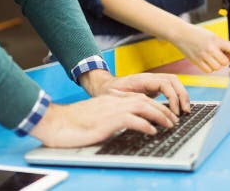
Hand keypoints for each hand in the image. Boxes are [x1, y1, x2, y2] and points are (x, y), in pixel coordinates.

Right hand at [30, 92, 178, 147]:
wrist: (57, 122)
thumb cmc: (73, 123)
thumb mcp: (95, 116)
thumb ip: (109, 116)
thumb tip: (120, 124)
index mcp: (111, 100)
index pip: (138, 98)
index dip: (154, 104)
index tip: (164, 113)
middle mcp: (114, 101)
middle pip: (144, 100)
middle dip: (162, 109)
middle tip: (173, 120)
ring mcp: (111, 109)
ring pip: (143, 107)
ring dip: (158, 115)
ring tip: (168, 125)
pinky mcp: (108, 120)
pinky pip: (132, 120)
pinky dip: (145, 124)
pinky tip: (152, 131)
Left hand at [94, 72, 190, 115]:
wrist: (105, 87)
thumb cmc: (109, 93)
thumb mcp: (116, 98)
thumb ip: (129, 102)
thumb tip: (141, 111)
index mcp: (142, 79)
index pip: (164, 83)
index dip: (172, 97)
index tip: (174, 112)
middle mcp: (150, 78)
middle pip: (173, 80)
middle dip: (182, 95)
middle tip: (185, 111)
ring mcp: (153, 81)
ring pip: (173, 83)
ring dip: (182, 95)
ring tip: (185, 111)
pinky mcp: (154, 87)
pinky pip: (170, 88)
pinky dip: (177, 97)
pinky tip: (178, 109)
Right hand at [172, 23, 229, 72]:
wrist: (180, 33)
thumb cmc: (197, 34)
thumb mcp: (212, 36)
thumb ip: (222, 45)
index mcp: (216, 40)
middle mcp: (210, 48)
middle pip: (225, 62)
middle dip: (224, 61)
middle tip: (220, 56)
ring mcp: (203, 56)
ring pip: (217, 68)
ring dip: (217, 65)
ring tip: (212, 58)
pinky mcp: (196, 61)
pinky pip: (208, 71)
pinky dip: (209, 68)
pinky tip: (206, 61)